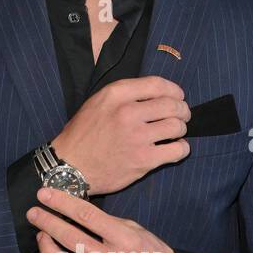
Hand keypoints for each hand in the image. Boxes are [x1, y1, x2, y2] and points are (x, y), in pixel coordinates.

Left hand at [26, 187, 177, 252]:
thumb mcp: (139, 231)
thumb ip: (110, 223)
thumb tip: (78, 213)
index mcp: (125, 239)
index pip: (87, 215)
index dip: (61, 203)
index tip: (45, 194)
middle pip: (69, 239)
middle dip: (46, 223)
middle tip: (34, 214)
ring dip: (46, 249)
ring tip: (42, 238)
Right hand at [50, 75, 190, 194]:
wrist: (70, 167)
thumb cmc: (83, 135)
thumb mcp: (97, 103)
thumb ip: (125, 95)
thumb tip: (158, 94)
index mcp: (116, 95)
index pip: (157, 84)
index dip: (174, 90)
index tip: (178, 96)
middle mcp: (127, 113)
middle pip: (172, 105)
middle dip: (182, 110)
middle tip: (181, 116)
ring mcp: (137, 137)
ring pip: (177, 127)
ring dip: (181, 129)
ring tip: (175, 133)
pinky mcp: (143, 160)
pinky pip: (177, 150)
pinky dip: (182, 149)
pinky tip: (176, 148)